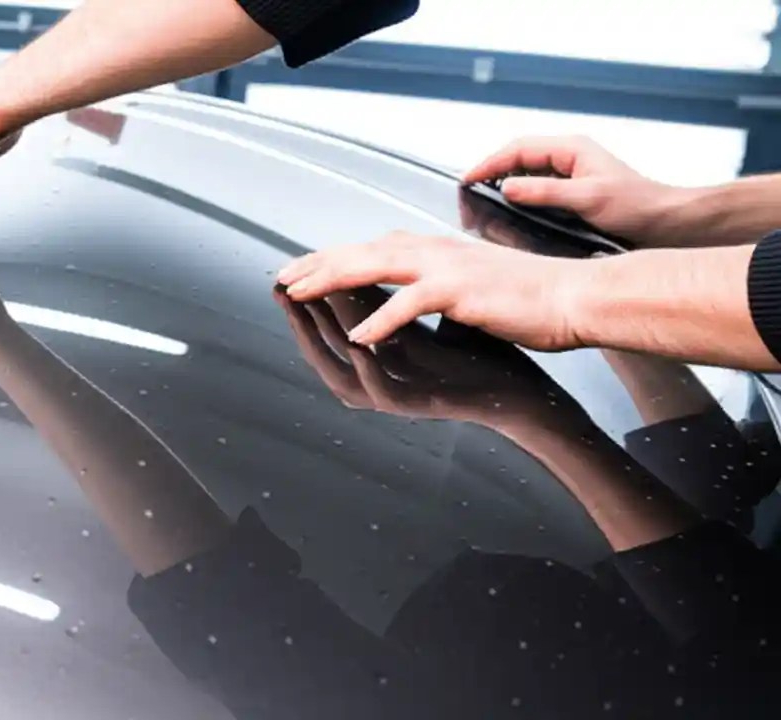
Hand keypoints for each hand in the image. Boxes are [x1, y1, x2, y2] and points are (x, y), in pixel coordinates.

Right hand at [274, 288, 588, 432]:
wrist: (527, 382)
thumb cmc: (484, 347)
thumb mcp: (433, 311)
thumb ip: (395, 295)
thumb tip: (369, 259)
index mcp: (380, 358)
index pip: (330, 328)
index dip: (308, 297)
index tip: (288, 272)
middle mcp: (380, 380)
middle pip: (325, 350)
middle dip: (301, 314)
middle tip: (281, 285)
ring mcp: (399, 395)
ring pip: (343, 373)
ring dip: (321, 337)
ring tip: (302, 304)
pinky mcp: (423, 405)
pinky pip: (385, 388)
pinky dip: (370, 366)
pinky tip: (358, 342)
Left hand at [277, 233, 589, 351]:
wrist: (574, 296)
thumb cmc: (526, 295)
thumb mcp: (468, 281)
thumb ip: (432, 281)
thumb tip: (404, 289)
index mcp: (433, 249)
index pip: (368, 248)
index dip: (328, 258)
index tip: (296, 270)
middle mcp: (433, 250)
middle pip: (360, 252)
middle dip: (316, 265)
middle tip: (279, 278)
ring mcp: (446, 267)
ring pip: (375, 266)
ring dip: (332, 280)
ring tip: (298, 295)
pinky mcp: (462, 291)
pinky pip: (412, 303)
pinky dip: (383, 320)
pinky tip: (359, 337)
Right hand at [463, 135, 683, 245]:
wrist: (665, 222)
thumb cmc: (638, 206)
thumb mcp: (588, 198)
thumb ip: (546, 192)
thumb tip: (508, 188)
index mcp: (572, 149)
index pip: (519, 149)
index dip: (490, 162)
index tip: (469, 178)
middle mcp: (569, 157)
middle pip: (519, 157)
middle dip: (492, 171)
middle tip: (470, 189)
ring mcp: (571, 174)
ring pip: (526, 173)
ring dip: (504, 183)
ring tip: (483, 199)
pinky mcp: (572, 192)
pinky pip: (537, 188)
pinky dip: (519, 196)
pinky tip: (511, 210)